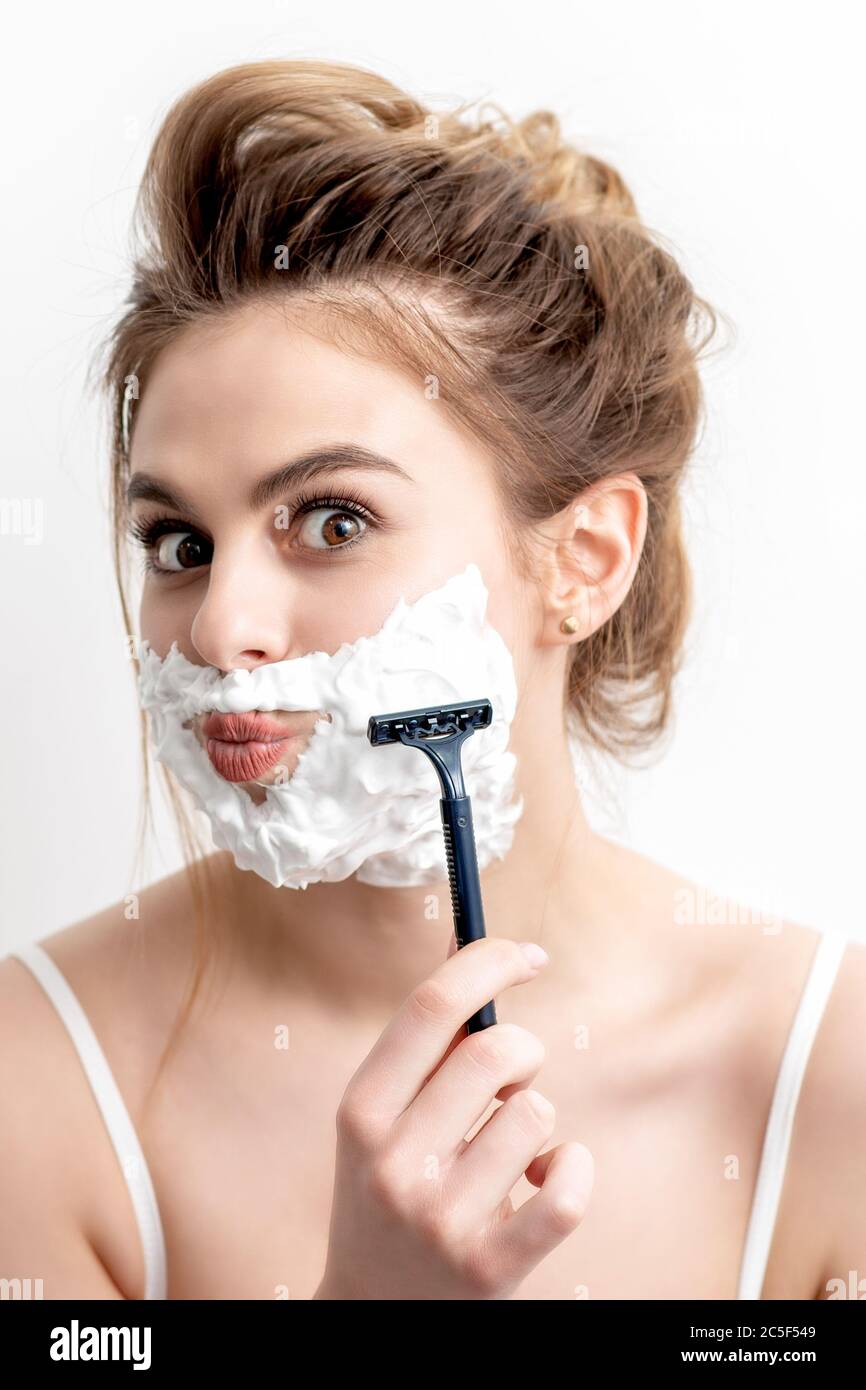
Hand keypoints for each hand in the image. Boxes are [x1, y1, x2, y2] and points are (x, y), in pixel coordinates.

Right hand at [313, 934, 593, 1298]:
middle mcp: (393, 1161)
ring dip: (539, 1118)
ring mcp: (440, 1218)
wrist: (374, 1314)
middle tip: (515, 1078)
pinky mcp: (489, 1266)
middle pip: (493, 1052)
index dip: (487, 961)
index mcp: (360, 1111)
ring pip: (537, 1113)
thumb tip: (470, 947)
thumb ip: (421, 1045)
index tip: (526, 954)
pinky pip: (568, 1190)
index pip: (429, 1006)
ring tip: (511, 1148)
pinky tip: (546, 1180)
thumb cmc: (388, 1193)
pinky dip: (573, 1170)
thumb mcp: (378, 1119)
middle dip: (523, 1051)